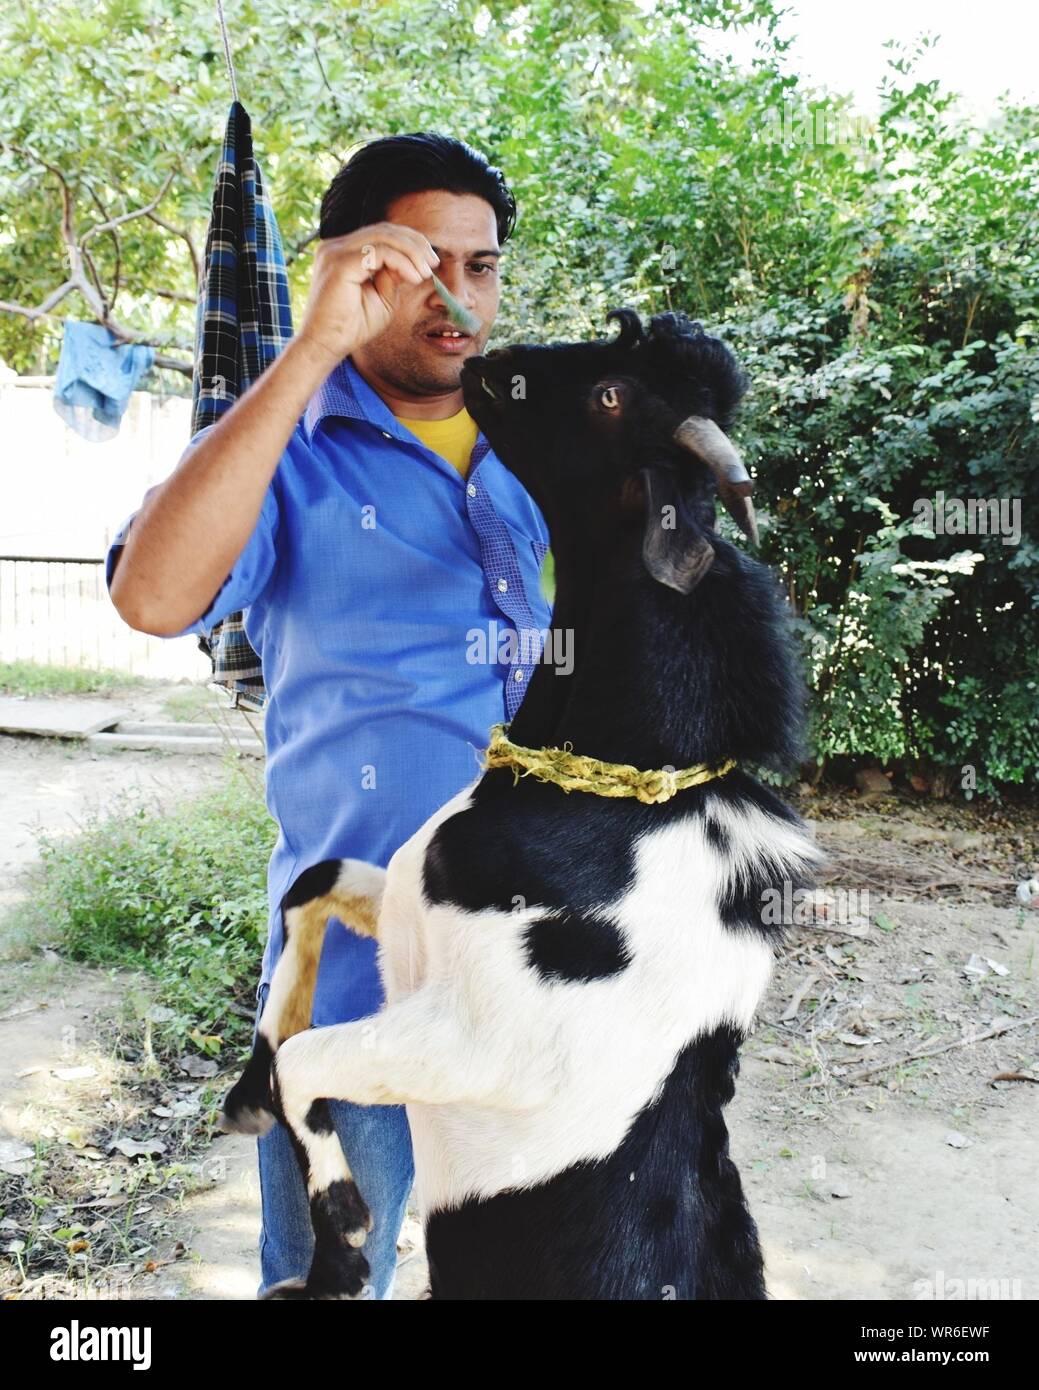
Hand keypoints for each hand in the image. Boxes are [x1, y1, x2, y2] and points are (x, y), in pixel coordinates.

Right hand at [297, 222, 440, 367]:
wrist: (324, 347)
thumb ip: (394, 276)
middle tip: (433, 262)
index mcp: (343, 252)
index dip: (409, 242)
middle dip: (414, 243)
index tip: (430, 261)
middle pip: (383, 230)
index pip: (380, 234)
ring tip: (426, 271)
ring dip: (411, 252)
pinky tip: (414, 277)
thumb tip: (413, 261)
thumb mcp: (382, 297)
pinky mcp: (339, 263)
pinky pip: (378, 252)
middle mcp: (335, 247)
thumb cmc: (351, 327)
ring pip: (382, 236)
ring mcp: (334, 252)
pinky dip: (401, 262)